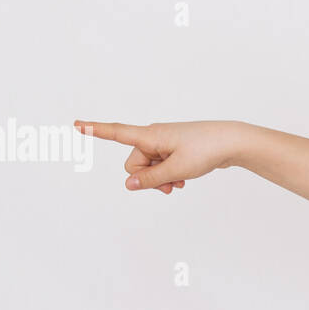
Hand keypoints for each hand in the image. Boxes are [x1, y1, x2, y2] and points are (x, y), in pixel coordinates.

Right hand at [73, 119, 250, 193]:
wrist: (232, 143)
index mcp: (150, 135)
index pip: (117, 132)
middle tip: (169, 185)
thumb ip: (150, 179)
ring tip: (179, 182)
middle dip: (146, 178)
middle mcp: (154, 136)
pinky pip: (162, 166)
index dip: (96, 130)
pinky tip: (183, 179)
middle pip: (134, 163)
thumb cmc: (205, 150)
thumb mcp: (176, 170)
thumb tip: (128, 184)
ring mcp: (164, 143)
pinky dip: (169, 174)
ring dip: (160, 178)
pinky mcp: (174, 149)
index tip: (76, 124)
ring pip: (149, 168)